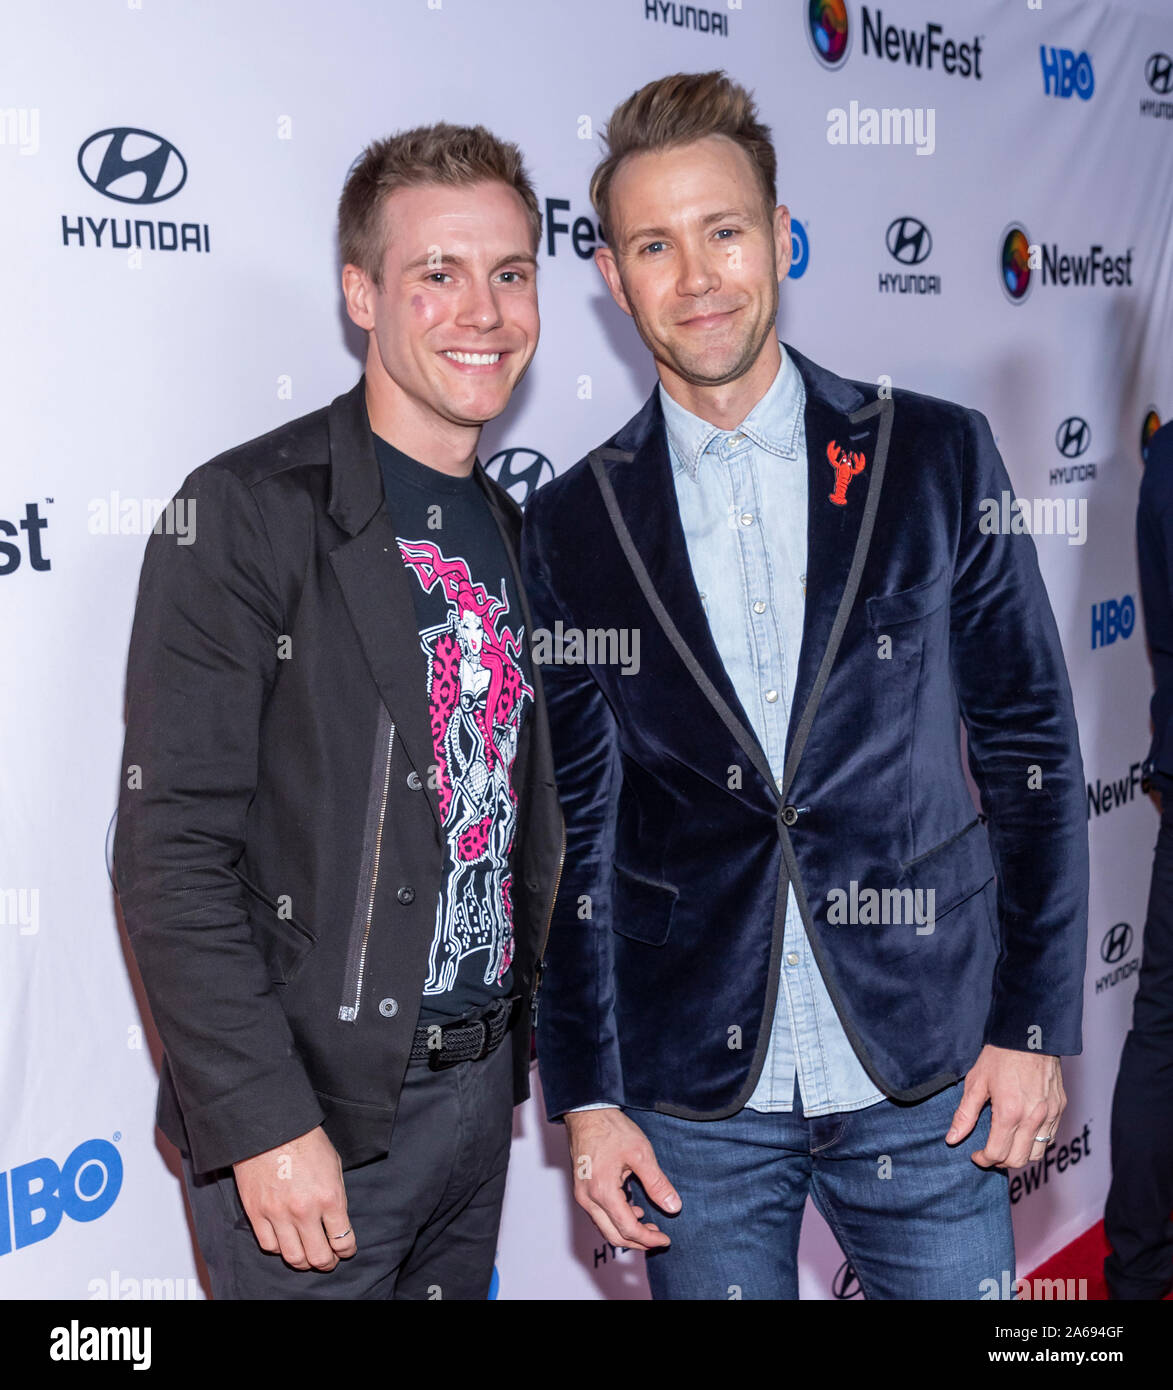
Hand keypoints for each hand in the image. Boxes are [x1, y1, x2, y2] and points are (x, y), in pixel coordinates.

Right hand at [232, 1124, 355, 1270]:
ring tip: (308, 1257)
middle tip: (329, 1260)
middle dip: (328, 1263)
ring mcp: (278, 1214)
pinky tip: (286, 1242)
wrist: (269, 1126)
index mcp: (330, 1196)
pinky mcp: (256, 1213)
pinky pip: (269, 1246)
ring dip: (304, 1262)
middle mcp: (305, 1211)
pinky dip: (280, 1249)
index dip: (347, 1250)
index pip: (343, 1240)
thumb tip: (337, 1220)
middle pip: (319, 1257)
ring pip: (293, 1258)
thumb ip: (336, 1195)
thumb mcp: (333, 1164)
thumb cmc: (305, 1139)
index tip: (346, 1250)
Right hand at [564, 1108, 679, 1249]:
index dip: (649, 1239)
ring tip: (649, 1224)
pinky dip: (616, 1220)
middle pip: (613, 1236)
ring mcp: (582, 1194)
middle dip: (638, 1241)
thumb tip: (673, 1206)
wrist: (587, 1112)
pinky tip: (632, 1208)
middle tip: (658, 1236)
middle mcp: (588, 1199)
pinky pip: (599, 1215)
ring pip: (604, 1227)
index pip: (628, 1229)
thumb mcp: (640, 1153)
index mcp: (602, 1192)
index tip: (666, 1239)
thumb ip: (657, 1183)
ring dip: (626, 1232)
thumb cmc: (611, 1129)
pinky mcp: (582, 1188)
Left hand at [946, 1044, 1065, 1169]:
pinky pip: (1050, 1138)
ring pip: (1037, 1154)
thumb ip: (964, 1114)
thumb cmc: (1000, 1056)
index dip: (983, 1159)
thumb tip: (952, 1139)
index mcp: (1009, 1113)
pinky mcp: (1060, 1109)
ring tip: (1006, 1144)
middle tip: (989, 1152)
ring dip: (1020, 1155)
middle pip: (1018, 1160)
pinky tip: (1023, 1132)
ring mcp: (1050, 1115)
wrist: (1029, 1035)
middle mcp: (1033, 1118)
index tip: (976, 1155)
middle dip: (1000, 1162)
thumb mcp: (976, 1082)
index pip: (997, 1153)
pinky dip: (1036, 1143)